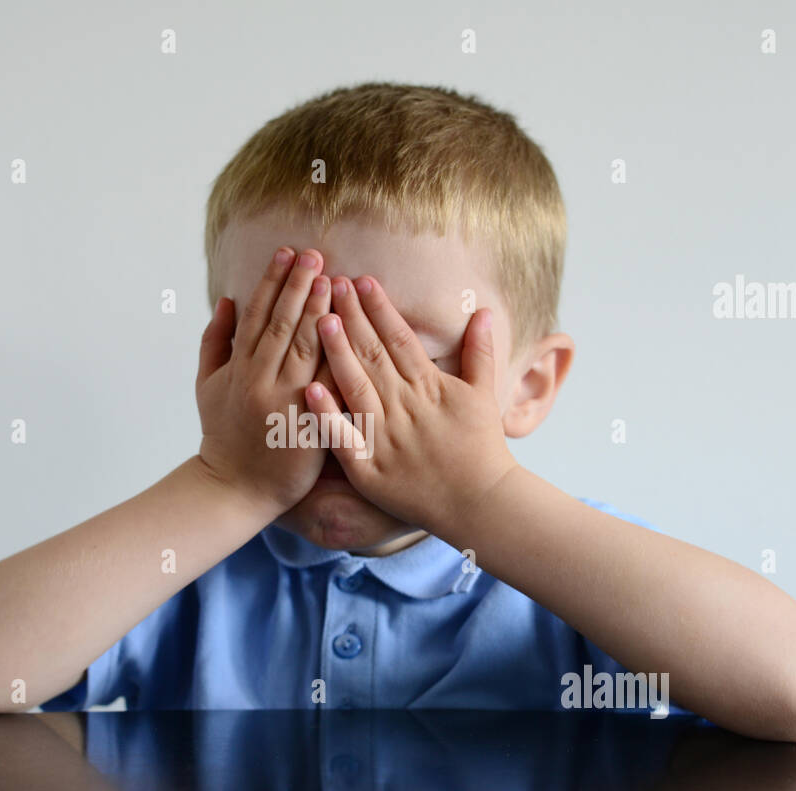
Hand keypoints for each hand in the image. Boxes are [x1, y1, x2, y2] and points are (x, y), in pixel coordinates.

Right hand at [196, 246, 333, 512]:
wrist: (236, 488)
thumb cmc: (224, 434)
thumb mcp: (208, 385)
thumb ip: (216, 341)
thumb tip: (227, 299)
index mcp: (238, 369)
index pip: (256, 315)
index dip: (272, 281)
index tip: (288, 252)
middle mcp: (260, 382)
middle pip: (282, 325)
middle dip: (300, 287)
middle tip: (317, 254)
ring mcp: (285, 404)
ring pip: (304, 350)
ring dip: (319, 313)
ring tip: (334, 281)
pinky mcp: (309, 426)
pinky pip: (326, 388)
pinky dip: (336, 360)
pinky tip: (351, 336)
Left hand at [303, 274, 517, 533]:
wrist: (479, 504)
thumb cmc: (482, 449)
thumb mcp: (484, 396)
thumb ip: (481, 352)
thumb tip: (485, 311)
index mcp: (430, 387)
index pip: (400, 339)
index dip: (380, 308)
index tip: (362, 280)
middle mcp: (406, 408)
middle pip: (374, 355)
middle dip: (352, 318)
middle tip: (331, 284)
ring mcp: (387, 438)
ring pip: (356, 388)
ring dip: (337, 354)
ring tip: (319, 320)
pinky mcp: (371, 469)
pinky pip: (345, 439)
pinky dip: (329, 416)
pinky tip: (310, 391)